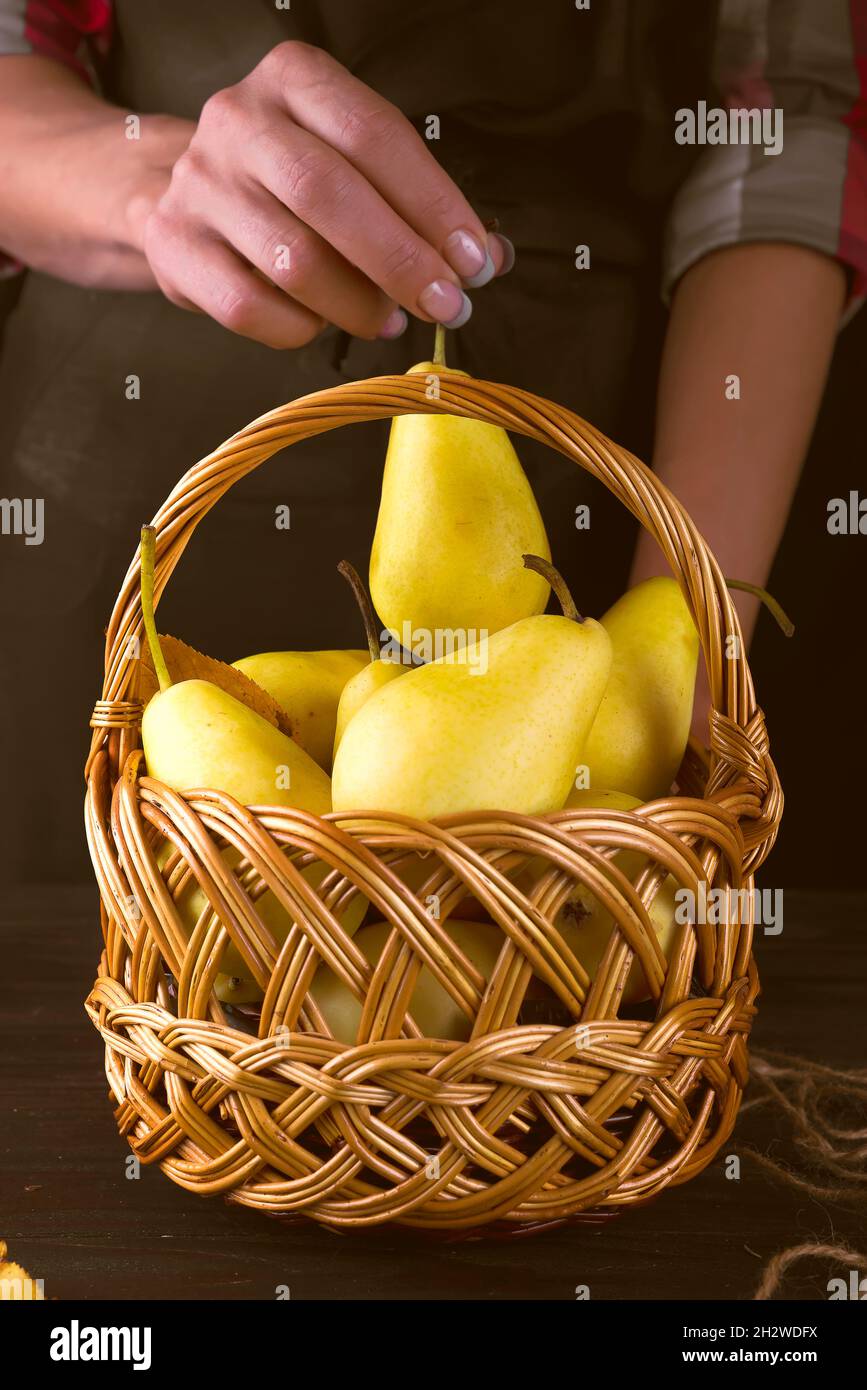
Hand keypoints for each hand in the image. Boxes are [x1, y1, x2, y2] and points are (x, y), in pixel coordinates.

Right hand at [142, 42, 511, 347]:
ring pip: (291, 260)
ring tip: (389, 320)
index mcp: (294, 78)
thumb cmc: (291, 181)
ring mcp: (199, 183)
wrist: (178, 189)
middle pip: (329, 195)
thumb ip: (418, 204)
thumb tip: (488, 259)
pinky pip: (248, 306)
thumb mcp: (353, 163)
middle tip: (445, 305)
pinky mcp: (173, 247)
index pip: (374, 135)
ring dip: (357, 304)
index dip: (433, 204)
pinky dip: (300, 328)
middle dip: (401, 261)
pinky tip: (321, 325)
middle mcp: (239, 119)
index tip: (475, 260)